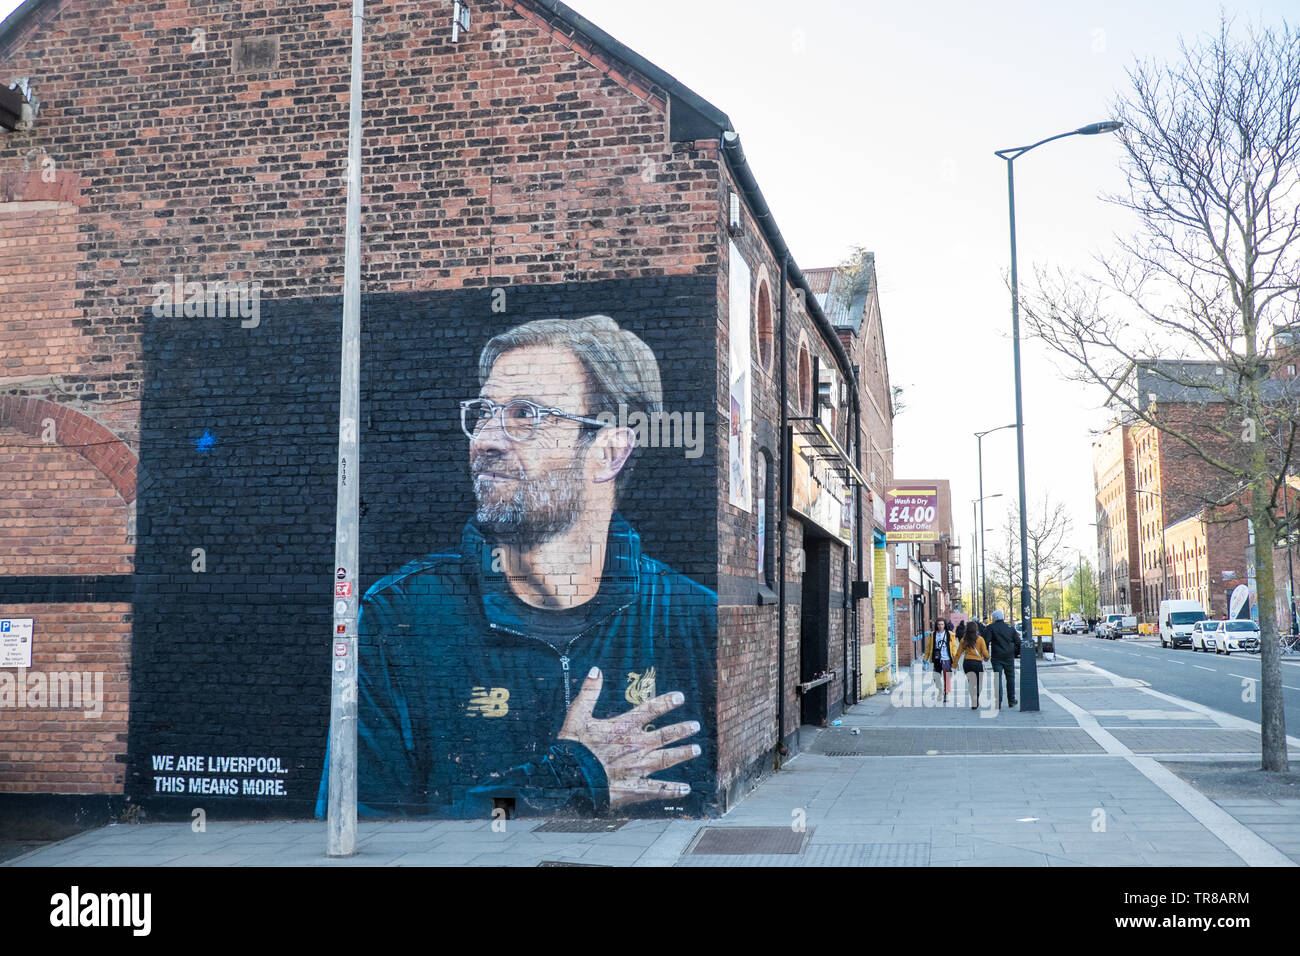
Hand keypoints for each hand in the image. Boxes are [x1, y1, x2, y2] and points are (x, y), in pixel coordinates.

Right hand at [558, 667, 700, 809]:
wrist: (569, 777)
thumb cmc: (573, 747)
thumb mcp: (577, 715)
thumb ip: (589, 692)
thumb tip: (596, 670)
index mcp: (623, 727)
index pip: (650, 710)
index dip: (666, 702)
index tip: (680, 697)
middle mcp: (636, 746)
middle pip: (665, 735)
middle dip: (682, 730)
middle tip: (695, 725)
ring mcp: (638, 767)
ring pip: (667, 759)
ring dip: (683, 753)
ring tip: (696, 749)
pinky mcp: (636, 788)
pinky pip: (659, 789)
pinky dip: (674, 790)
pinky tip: (686, 789)